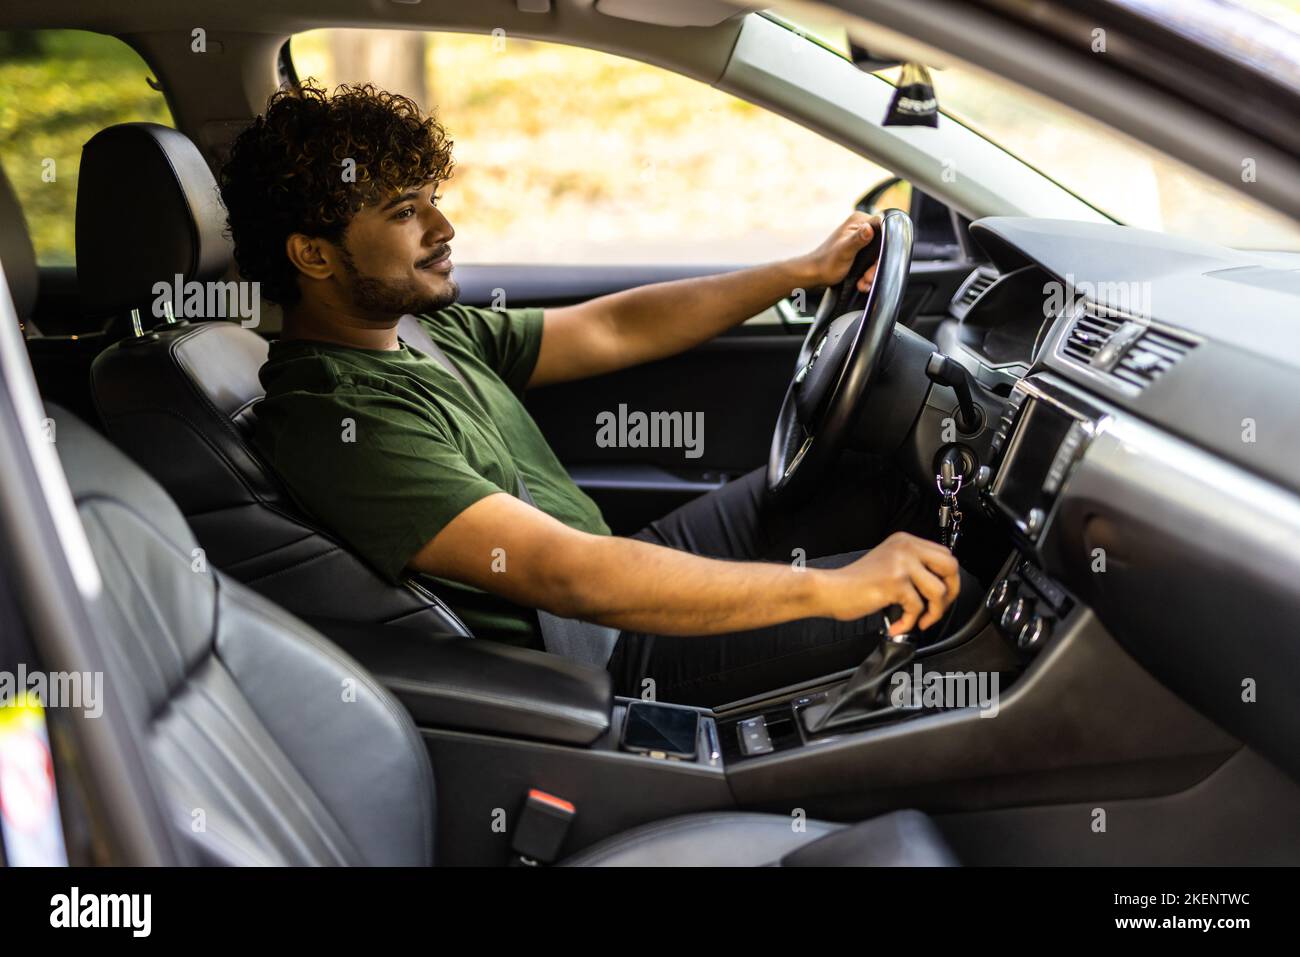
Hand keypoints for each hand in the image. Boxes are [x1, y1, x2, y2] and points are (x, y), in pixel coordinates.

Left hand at [797, 211, 881, 291]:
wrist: (814, 275)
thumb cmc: (826, 263)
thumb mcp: (844, 251)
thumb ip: (858, 239)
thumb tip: (869, 228)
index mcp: (858, 221)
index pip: (884, 227)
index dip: (885, 246)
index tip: (877, 262)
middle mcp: (861, 226)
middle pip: (882, 245)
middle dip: (876, 265)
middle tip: (868, 278)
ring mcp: (860, 238)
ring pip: (877, 255)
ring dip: (872, 272)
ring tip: (864, 283)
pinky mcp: (859, 250)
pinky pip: (871, 260)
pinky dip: (867, 273)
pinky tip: (862, 283)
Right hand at [819, 532, 959, 634]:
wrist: (830, 590)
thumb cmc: (856, 583)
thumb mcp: (889, 563)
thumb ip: (913, 567)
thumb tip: (942, 586)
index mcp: (905, 541)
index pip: (946, 555)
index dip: (950, 579)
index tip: (942, 596)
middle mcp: (905, 548)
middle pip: (950, 568)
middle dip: (950, 594)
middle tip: (936, 609)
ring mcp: (900, 564)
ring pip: (938, 591)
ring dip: (933, 613)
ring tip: (918, 621)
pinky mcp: (894, 582)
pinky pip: (916, 609)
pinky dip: (908, 623)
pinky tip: (896, 625)